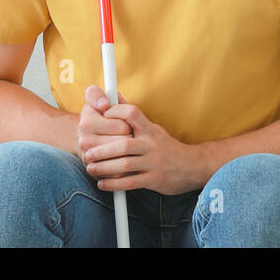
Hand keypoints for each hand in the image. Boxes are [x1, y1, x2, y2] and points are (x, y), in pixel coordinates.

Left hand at [81, 85, 204, 194]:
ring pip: (125, 165)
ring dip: (104, 168)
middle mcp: (152, 144)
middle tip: (87, 153)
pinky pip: (130, 182)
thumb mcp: (153, 129)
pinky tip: (103, 184)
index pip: (132, 113)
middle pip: (124, 144)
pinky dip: (114, 184)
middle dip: (102, 150)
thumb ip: (133, 117)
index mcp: (150, 129)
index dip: (116, 112)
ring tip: (91, 168)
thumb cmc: (166, 147)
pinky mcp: (154, 179)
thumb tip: (115, 95)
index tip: (101, 116)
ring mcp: (154, 162)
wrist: (192, 166)